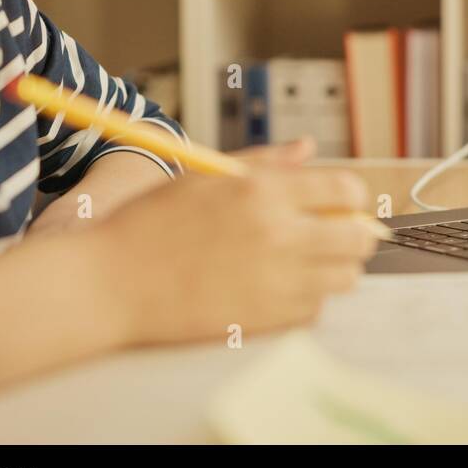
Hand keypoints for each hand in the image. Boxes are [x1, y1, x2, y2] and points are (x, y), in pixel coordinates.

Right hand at [85, 139, 377, 344]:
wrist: (110, 283)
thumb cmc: (152, 224)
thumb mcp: (207, 177)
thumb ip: (266, 163)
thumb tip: (309, 148)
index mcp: (263, 192)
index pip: (346, 189)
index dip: (351, 195)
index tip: (343, 202)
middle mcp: (276, 235)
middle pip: (357, 238)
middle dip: (354, 234)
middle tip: (336, 235)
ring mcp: (274, 281)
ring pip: (344, 278)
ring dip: (335, 268)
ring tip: (307, 262)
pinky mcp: (265, 319)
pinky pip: (315, 310)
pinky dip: (308, 299)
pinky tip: (281, 287)